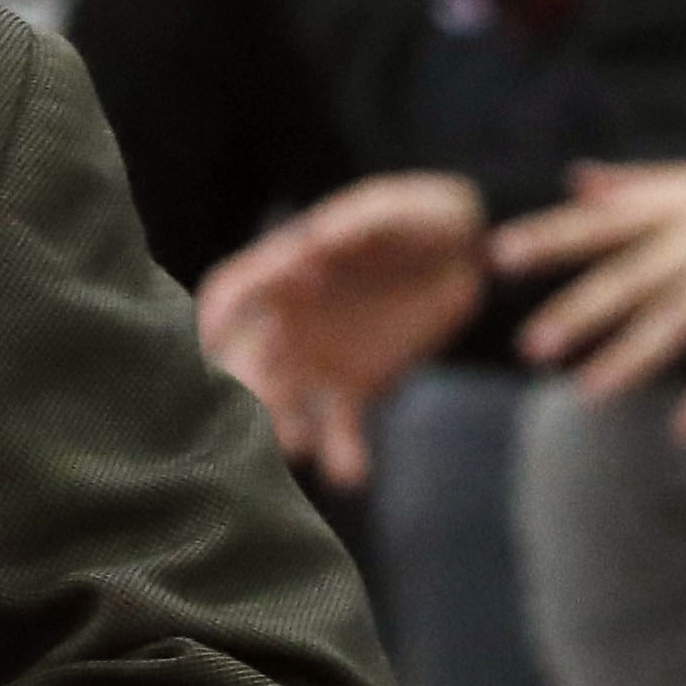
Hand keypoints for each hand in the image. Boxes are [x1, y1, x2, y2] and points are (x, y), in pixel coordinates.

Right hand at [197, 173, 489, 486]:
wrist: (470, 253)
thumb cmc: (421, 218)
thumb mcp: (394, 211)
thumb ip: (358, 227)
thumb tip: (311, 247)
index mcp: (286, 270)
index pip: (231, 294)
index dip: (217, 318)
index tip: (214, 341)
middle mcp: (288, 320)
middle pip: (247, 359)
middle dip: (243, 388)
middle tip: (254, 410)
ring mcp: (318, 358)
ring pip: (284, 402)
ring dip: (281, 428)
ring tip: (296, 446)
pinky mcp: (358, 386)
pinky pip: (339, 428)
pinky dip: (341, 455)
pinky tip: (350, 474)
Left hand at [493, 149, 685, 442]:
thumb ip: (643, 185)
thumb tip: (577, 181)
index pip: (607, 220)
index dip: (552, 236)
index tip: (497, 253)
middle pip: (634, 277)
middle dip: (580, 311)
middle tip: (530, 346)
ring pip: (681, 321)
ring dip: (632, 358)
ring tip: (588, 392)